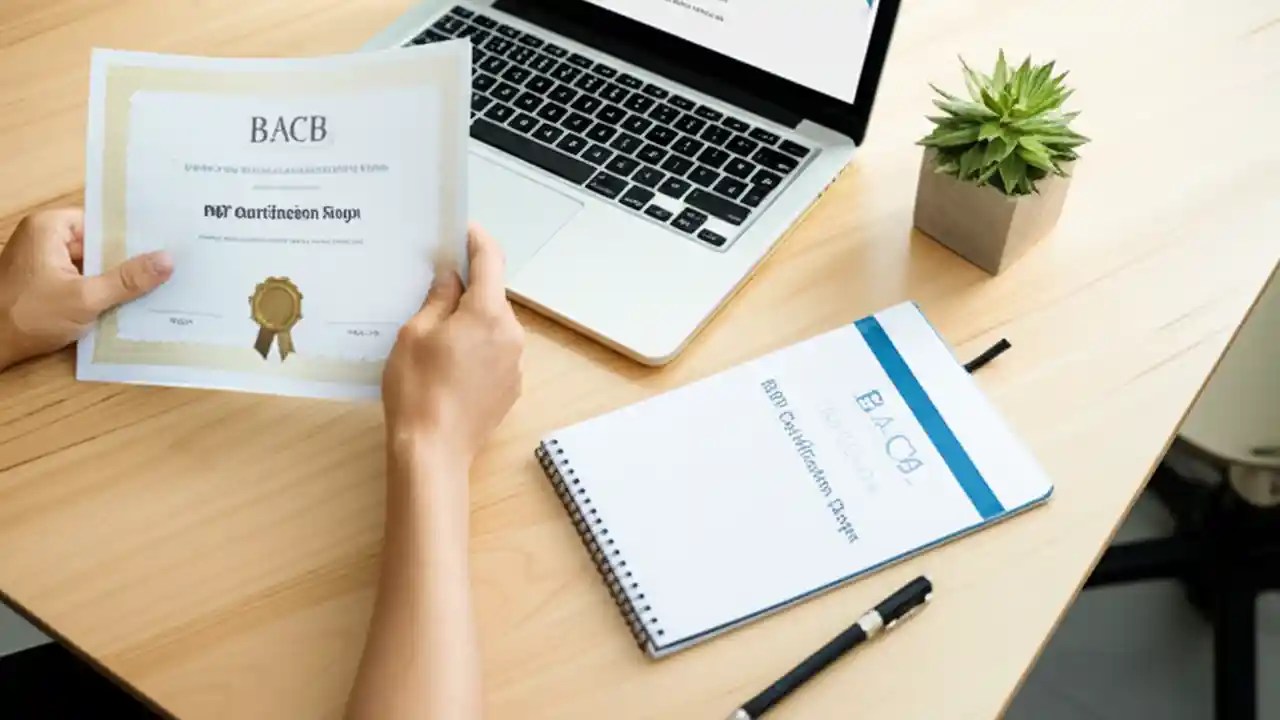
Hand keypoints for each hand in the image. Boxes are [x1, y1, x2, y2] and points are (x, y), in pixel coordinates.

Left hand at [0, 208, 172, 370]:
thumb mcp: (86, 298)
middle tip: (168, 267)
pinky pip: (80, 280)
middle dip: (127, 260)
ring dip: (115, 279)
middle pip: (98, 244)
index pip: (101, 222)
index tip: (165, 243)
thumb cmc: (29, 316)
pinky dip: (99, 291)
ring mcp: (41, 262)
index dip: (132, 234)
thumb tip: (168, 260)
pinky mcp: (42, 284)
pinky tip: (127, 302)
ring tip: (156, 285)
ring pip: (91, 265)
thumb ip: (127, 280)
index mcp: (49, 228)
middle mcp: (43, 238)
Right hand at [383, 224, 523, 466]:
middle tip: (432, 282)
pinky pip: (495, 353)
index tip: (461, 228)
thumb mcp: (415, 332)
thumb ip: (438, 297)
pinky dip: (476, 348)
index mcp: (489, 313)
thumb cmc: (417, 388)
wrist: (433, 450)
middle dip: (467, 285)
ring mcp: (515, 363)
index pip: (490, 259)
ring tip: (434, 331)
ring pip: (493, 326)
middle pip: (492, 295)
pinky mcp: (511, 387)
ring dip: (470, 320)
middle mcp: (512, 334)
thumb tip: (451, 275)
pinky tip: (447, 362)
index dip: (476, 238)